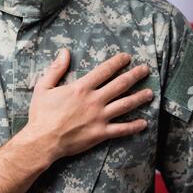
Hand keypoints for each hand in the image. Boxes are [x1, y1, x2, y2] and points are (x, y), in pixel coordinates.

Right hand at [26, 49, 152, 161]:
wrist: (42, 141)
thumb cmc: (41, 114)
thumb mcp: (44, 87)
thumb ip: (56, 68)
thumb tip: (65, 52)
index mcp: (81, 88)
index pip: (104, 71)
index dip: (117, 62)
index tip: (127, 57)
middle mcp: (94, 100)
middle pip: (120, 85)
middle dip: (134, 75)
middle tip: (145, 70)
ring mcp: (99, 117)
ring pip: (125, 105)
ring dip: (139, 98)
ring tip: (150, 93)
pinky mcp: (100, 133)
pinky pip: (121, 129)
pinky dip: (134, 126)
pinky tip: (144, 123)